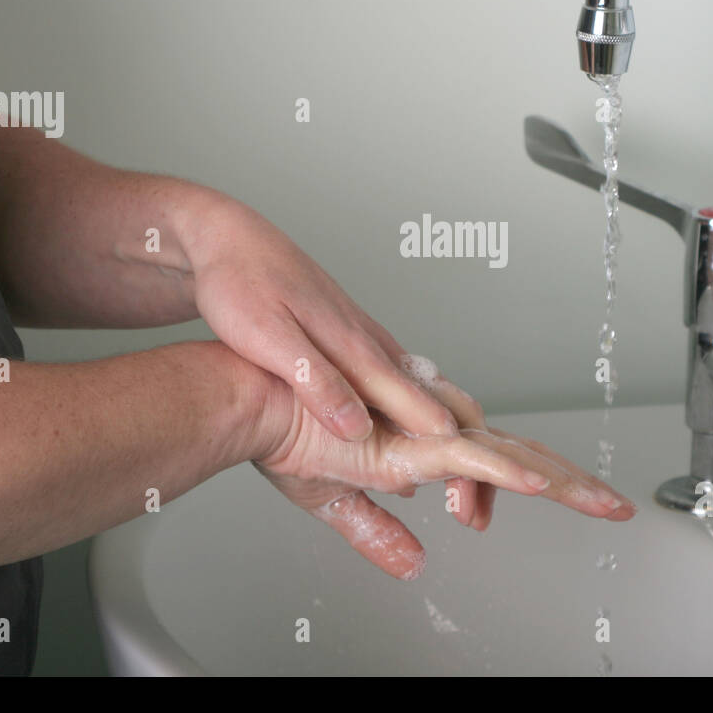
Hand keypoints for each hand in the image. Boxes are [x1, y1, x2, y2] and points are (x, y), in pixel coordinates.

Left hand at [183, 200, 458, 442]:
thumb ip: (315, 382)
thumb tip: (356, 429)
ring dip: (444, 422)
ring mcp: (362, 336)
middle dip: (461, 437)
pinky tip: (418, 420)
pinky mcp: (349, 335)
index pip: (411, 401)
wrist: (229, 237)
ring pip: (418, 385)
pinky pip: (396, 376)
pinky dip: (417, 404)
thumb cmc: (240, 283)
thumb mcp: (266, 338)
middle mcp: (368, 341)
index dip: (441, 439)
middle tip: (483, 476)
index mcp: (352, 346)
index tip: (468, 469)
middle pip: (430, 394)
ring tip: (469, 460)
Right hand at [253, 396, 636, 579]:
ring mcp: (429, 435)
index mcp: (425, 443)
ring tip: (604, 505)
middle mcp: (438, 432)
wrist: (258, 408)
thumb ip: (379, 532)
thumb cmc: (289, 438)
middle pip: (522, 457)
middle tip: (614, 505)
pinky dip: (505, 474)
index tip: (566, 502)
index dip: (535, 481)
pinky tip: (537, 489)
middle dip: (572, 481)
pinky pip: (470, 459)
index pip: (498, 464)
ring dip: (562, 483)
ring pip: (513, 459)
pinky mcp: (410, 443)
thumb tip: (414, 561)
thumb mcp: (342, 502)